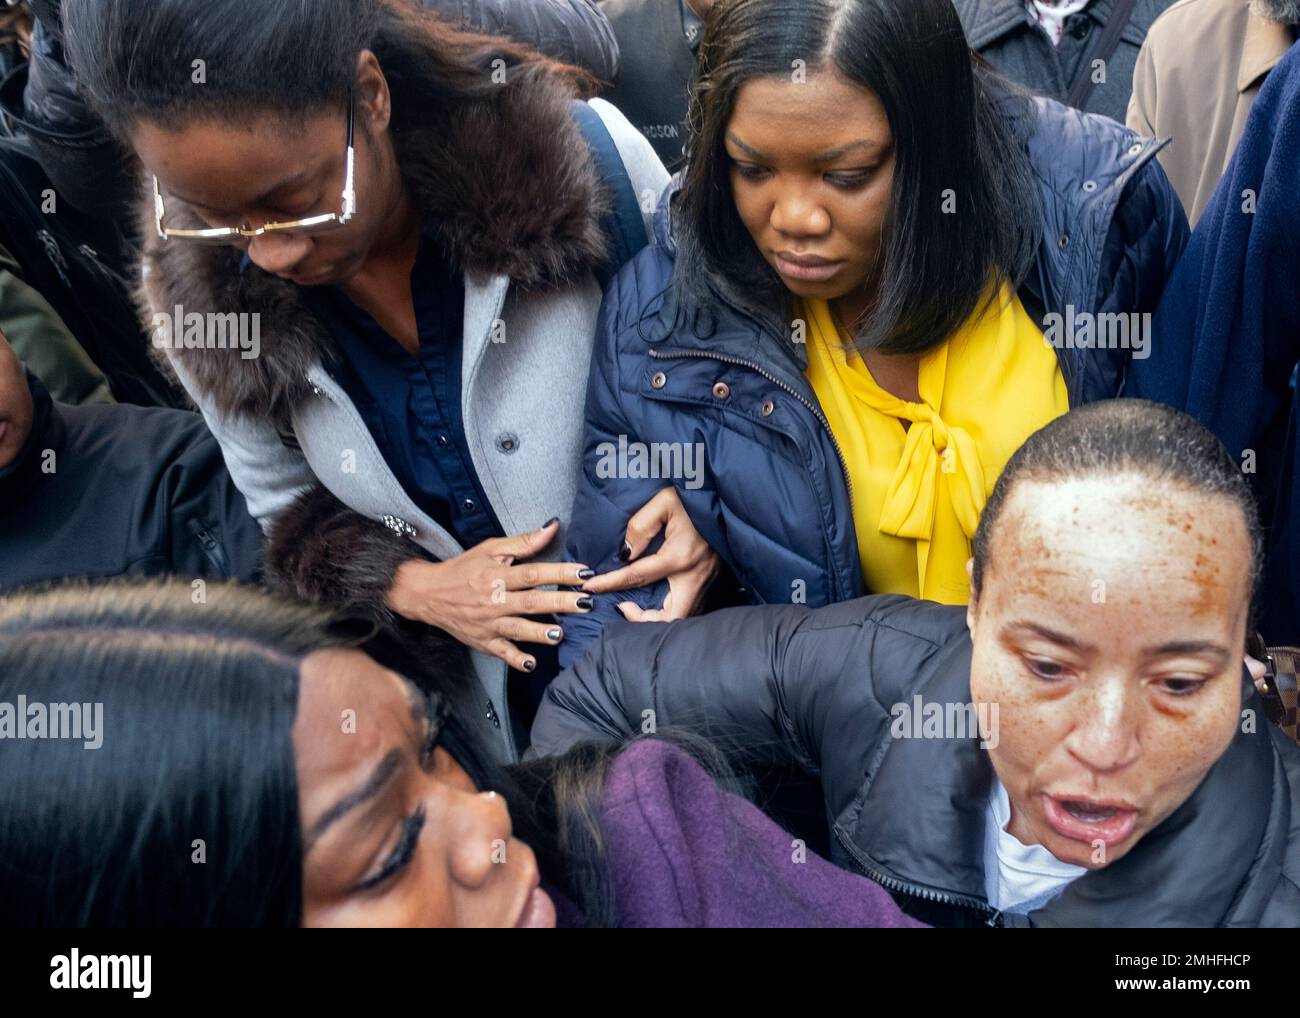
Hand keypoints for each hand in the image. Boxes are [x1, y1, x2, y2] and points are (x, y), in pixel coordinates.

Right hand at [386, 520, 593, 671]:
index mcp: (497, 575)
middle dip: (560, 603)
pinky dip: (515, 660)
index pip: (533, 573)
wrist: (428, 594)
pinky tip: (531, 663)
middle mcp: (493, 600)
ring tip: (561, 634)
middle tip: (585, 604)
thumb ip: (524, 542)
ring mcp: (488, 623)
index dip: (559, 573)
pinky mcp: (483, 642)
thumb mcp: (490, 549)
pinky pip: (501, 652)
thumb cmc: (464, 568)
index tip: (585, 573)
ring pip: (518, 629)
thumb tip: (553, 527)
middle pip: (531, 602)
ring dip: (540, 633)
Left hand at [581, 487, 718, 622]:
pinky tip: (659, 597)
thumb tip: (625, 553)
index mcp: (680, 556)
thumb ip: (641, 525)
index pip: (637, 577)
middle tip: (624, 608)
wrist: (728, 496)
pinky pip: (692, 604)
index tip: (590, 586)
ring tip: (637, 606)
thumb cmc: (695, 496)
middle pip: (670, 617)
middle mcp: (696, 575)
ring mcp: (708, 579)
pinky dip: (672, 608)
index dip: (610, 584)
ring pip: (684, 614)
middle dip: (645, 620)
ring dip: (660, 617)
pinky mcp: (714, 578)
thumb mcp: (665, 501)